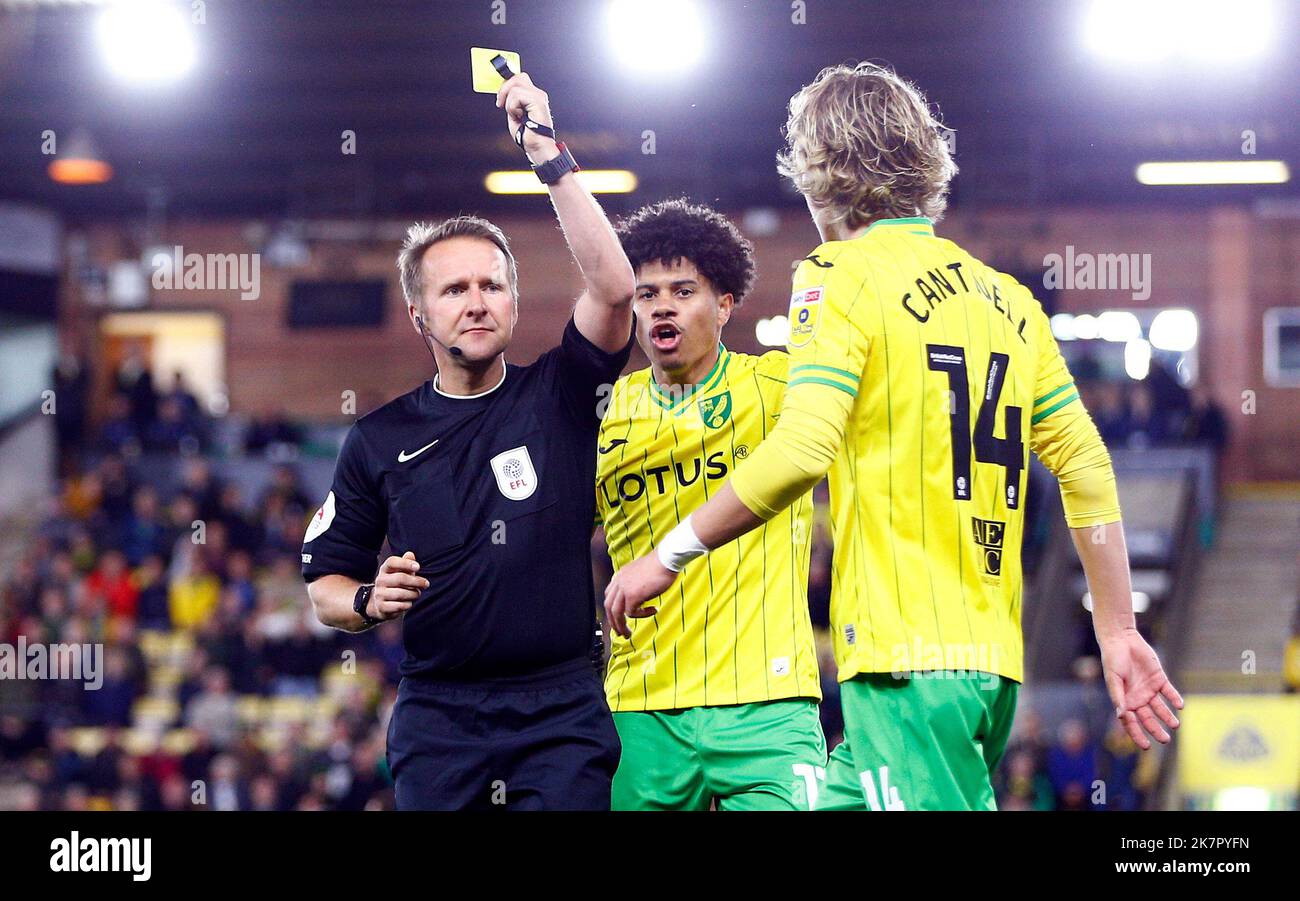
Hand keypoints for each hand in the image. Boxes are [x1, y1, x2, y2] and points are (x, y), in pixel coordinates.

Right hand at [371, 551, 427, 621]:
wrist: (382, 603)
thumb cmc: (396, 585)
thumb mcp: (401, 572)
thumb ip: (406, 563)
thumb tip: (410, 554)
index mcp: (385, 569)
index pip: (392, 562)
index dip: (405, 563)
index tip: (418, 567)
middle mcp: (380, 580)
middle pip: (400, 578)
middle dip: (416, 581)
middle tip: (426, 584)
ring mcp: (379, 594)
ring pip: (400, 594)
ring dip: (413, 594)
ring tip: (417, 594)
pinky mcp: (381, 607)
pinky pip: (399, 606)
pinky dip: (407, 604)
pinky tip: (409, 603)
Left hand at [495, 72, 556, 160]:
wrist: (537, 147)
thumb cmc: (527, 135)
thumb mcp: (513, 113)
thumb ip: (510, 100)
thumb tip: (502, 90)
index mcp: (533, 96)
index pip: (519, 78)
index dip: (506, 85)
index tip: (500, 100)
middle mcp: (538, 94)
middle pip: (517, 77)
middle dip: (504, 90)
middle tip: (500, 105)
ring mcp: (539, 96)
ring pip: (515, 86)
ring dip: (509, 104)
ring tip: (516, 116)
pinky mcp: (538, 101)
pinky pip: (517, 95)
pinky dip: (513, 108)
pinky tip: (520, 117)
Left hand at [603, 552, 677, 637]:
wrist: (666, 558)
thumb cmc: (660, 564)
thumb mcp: (642, 573)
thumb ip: (636, 583)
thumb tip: (639, 595)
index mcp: (620, 575)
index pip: (609, 595)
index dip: (612, 609)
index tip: (617, 618)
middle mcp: (619, 581)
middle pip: (608, 606)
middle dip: (613, 621)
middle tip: (620, 631)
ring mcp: (624, 588)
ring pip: (616, 613)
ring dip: (621, 626)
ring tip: (628, 633)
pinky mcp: (633, 595)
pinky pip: (632, 612)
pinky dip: (641, 615)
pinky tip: (653, 610)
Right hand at [1098, 627, 1183, 749]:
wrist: (1122, 640)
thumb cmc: (1112, 660)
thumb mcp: (1113, 679)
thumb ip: (1118, 696)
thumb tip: (1121, 715)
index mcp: (1124, 701)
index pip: (1131, 722)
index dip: (1137, 735)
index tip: (1146, 746)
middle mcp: (1138, 698)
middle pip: (1148, 719)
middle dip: (1156, 730)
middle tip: (1165, 740)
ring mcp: (1149, 689)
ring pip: (1161, 708)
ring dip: (1168, 717)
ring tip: (1175, 725)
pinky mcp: (1159, 679)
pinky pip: (1169, 692)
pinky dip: (1174, 699)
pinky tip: (1179, 706)